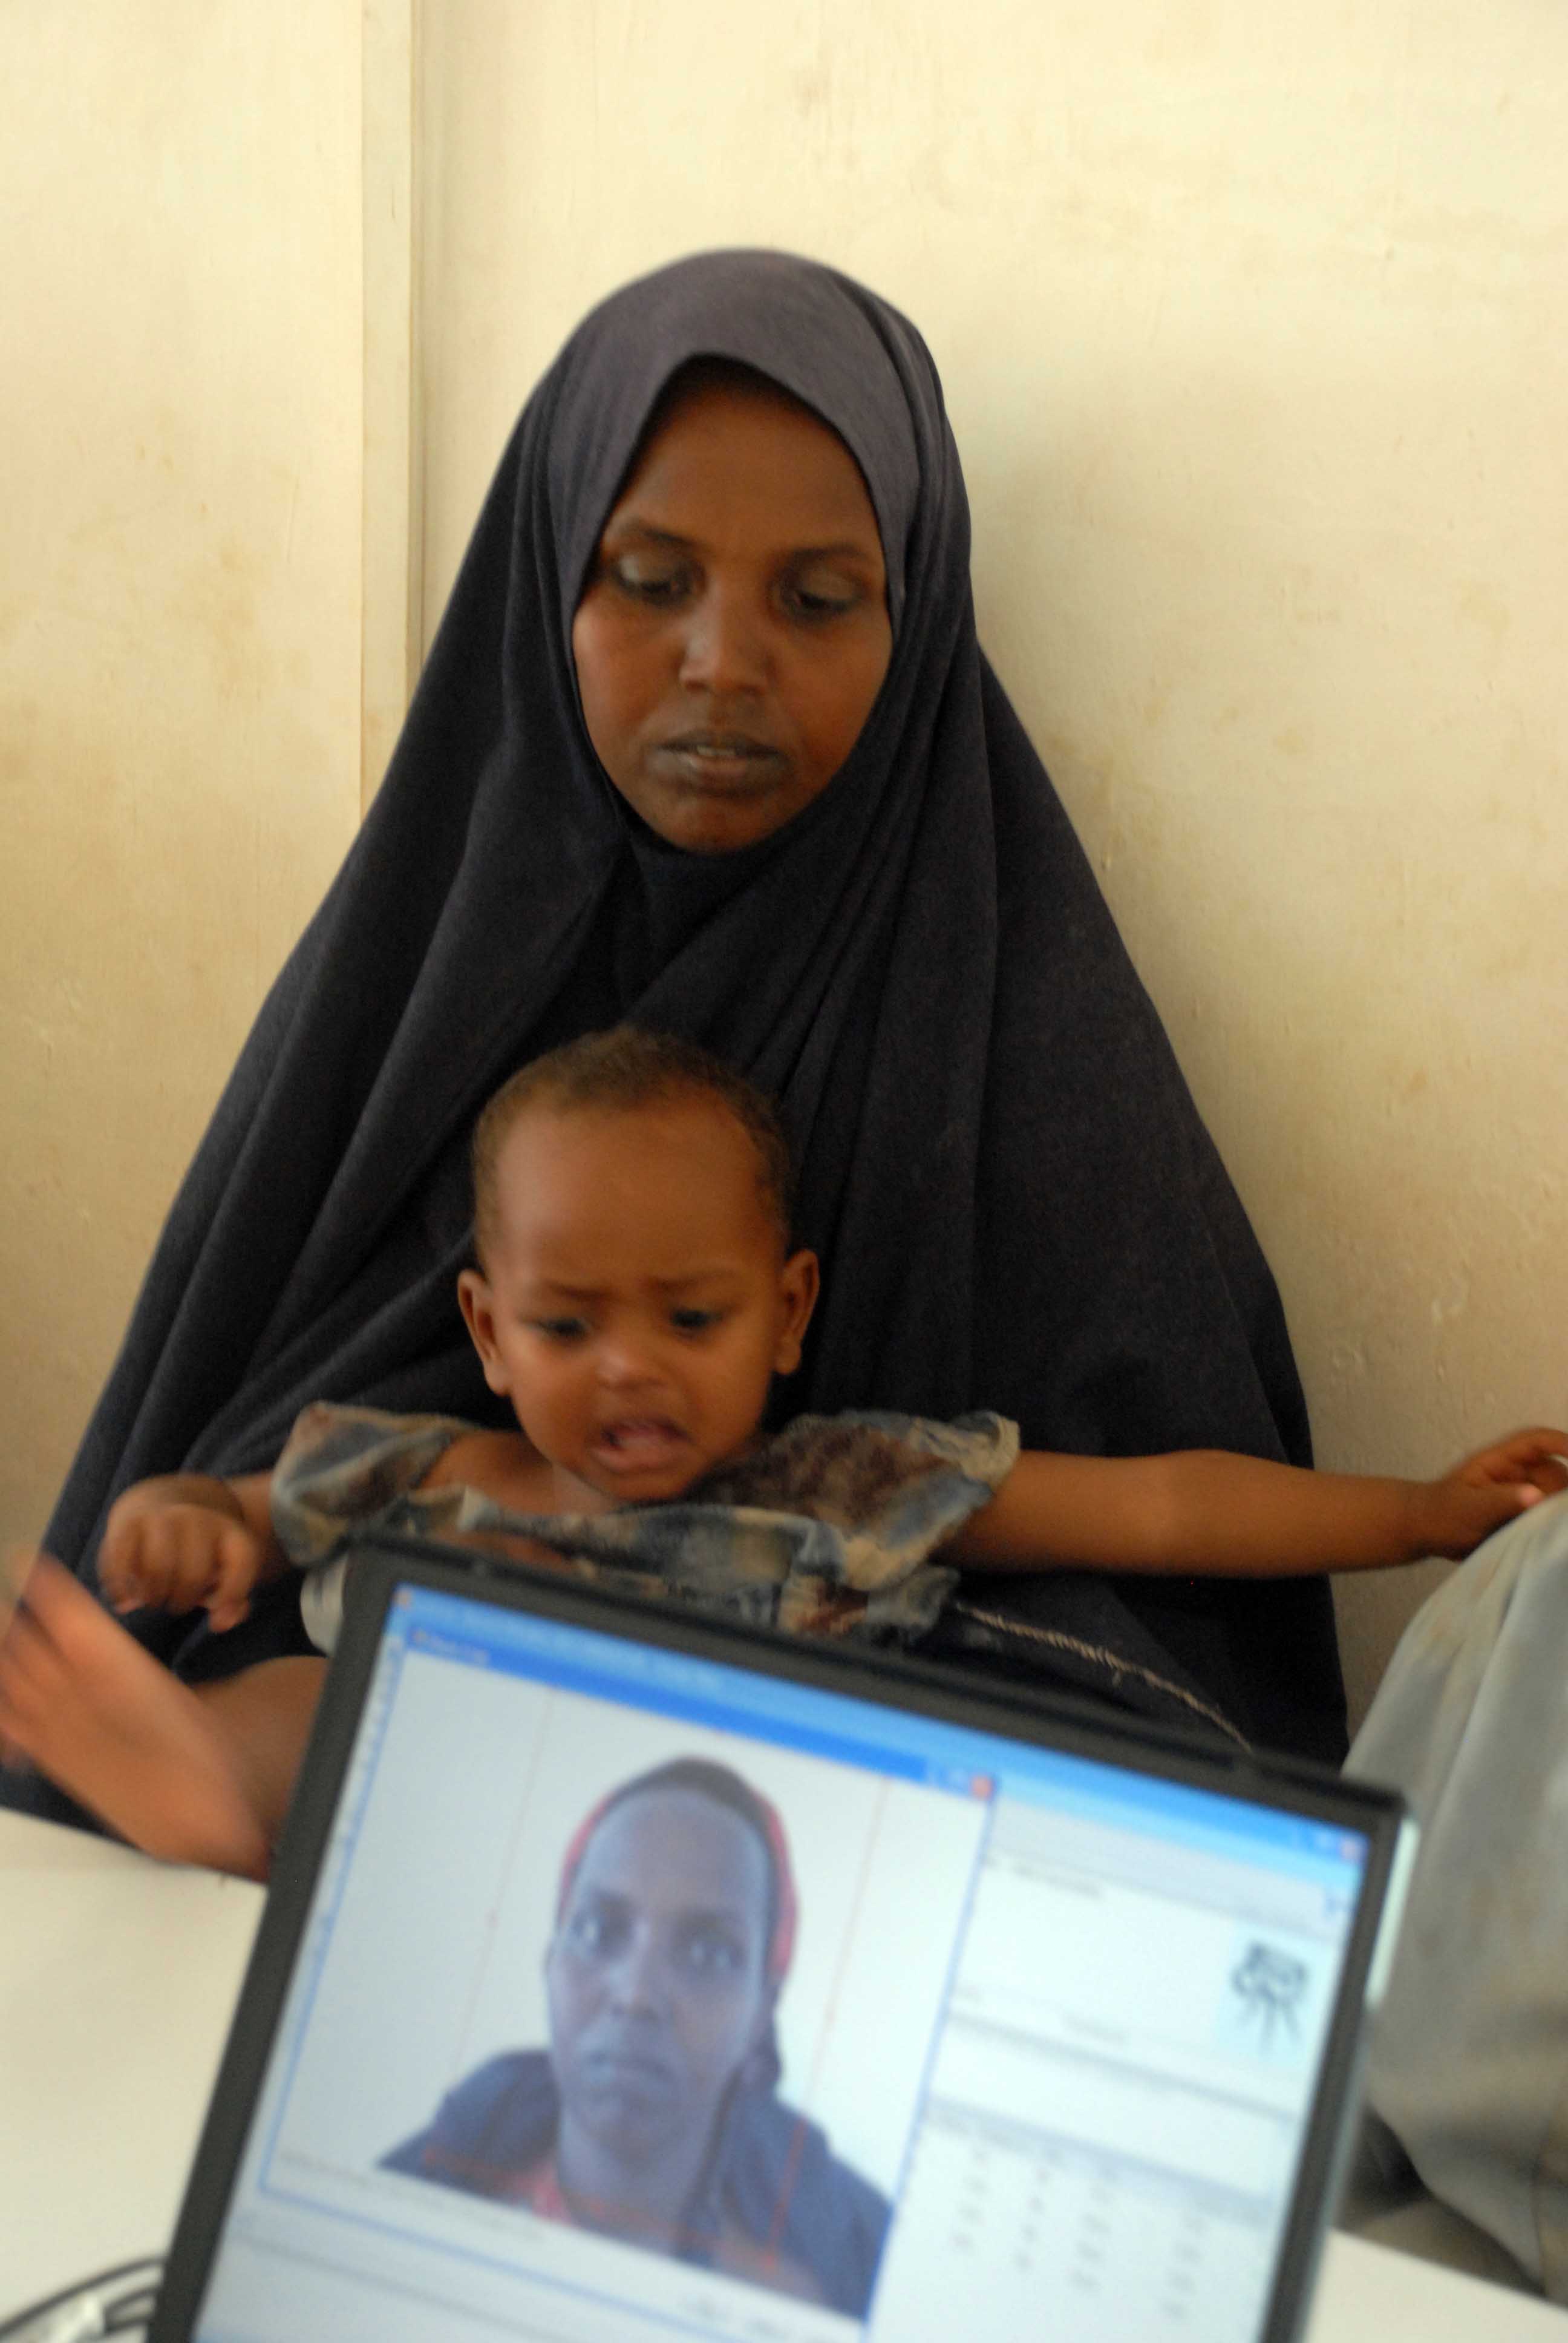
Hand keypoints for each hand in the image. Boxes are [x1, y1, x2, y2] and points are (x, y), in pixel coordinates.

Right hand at [99, 1487, 265, 1631]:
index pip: (242, 1563)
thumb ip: (233, 1602)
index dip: (231, 1596)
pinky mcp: (128, 1523)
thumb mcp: (225, 1569)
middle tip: (177, 1604)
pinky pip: (121, 1563)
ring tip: (154, 1599)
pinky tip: (125, 1600)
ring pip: (157, 1569)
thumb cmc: (199, 1551)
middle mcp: (197, 1518)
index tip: (215, 1615)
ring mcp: (162, 1517)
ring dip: (153, 1596)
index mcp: (230, 1530)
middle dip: (183, 1601)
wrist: (164, 1500)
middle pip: (194, 1574)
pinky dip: (121, 1589)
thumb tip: (219, 1623)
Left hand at [1423, 1427, 1567, 1558]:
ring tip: (1556, 1531)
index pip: (1537, 1441)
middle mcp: (1517, 1472)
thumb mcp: (1469, 1507)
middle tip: (1560, 1518)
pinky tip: (1553, 1540)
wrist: (1427, 1533)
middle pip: (1556, 1472)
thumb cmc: (1441, 1513)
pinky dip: (1553, 1525)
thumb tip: (1535, 1495)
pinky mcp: (1524, 1514)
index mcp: (1501, 1459)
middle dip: (1564, 1493)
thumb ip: (1500, 1501)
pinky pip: (1547, 1515)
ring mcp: (1522, 1493)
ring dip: (1558, 1512)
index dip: (1563, 1444)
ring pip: (1556, 1496)